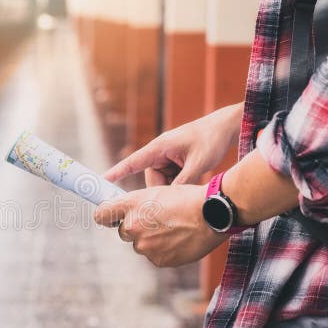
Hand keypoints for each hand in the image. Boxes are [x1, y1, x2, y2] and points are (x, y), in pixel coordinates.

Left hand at [94, 185, 227, 266]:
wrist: (213, 215)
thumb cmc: (188, 199)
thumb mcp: (158, 192)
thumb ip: (138, 205)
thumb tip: (127, 214)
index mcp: (131, 205)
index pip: (101, 215)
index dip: (106, 216)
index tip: (110, 217)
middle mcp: (133, 226)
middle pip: (124, 232)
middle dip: (136, 228)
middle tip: (157, 220)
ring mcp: (145, 246)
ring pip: (141, 244)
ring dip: (152, 239)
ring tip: (174, 229)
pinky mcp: (158, 260)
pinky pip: (155, 256)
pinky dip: (164, 250)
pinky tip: (179, 239)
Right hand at [104, 102, 242, 185]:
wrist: (225, 127)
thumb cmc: (211, 139)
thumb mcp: (199, 163)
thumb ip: (183, 182)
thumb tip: (171, 200)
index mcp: (160, 147)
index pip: (133, 162)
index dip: (117, 172)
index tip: (102, 181)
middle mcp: (160, 152)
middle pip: (152, 180)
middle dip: (166, 189)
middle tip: (186, 190)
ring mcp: (168, 158)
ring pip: (163, 182)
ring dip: (177, 186)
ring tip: (195, 178)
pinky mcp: (175, 162)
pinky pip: (171, 179)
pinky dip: (181, 183)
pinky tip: (196, 177)